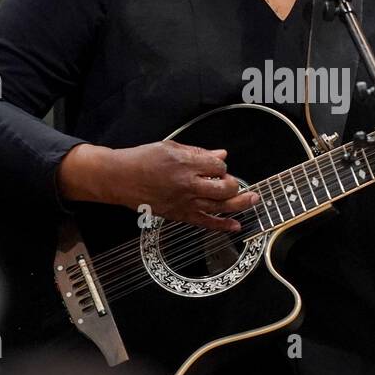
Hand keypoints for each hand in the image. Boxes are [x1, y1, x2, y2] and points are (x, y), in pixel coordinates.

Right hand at [59, 141, 258, 231]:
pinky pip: (205, 223)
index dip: (222, 168)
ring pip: (220, 206)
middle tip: (239, 185)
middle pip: (224, 188)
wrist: (120, 178)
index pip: (218, 167)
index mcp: (186, 163)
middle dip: (235, 186)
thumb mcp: (172, 147)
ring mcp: (184, 202)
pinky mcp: (179, 215)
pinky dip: (222, 225)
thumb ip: (199, 153)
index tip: (217, 168)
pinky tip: (236, 226)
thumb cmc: (144, 159)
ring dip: (239, 204)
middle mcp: (188, 184)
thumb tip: (222, 155)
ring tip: (253, 200)